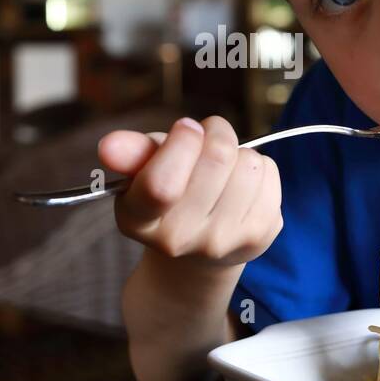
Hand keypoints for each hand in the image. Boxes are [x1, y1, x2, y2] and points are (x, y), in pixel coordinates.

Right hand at [98, 116, 282, 266]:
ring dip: (239, 153)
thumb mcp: (143, 171)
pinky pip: (270, 174)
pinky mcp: (258, 238)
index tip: (186, 128)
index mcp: (139, 219)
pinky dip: (260, 167)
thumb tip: (108, 146)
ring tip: (223, 169)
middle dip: (215, 133)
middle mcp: (178, 240)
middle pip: (217, 158)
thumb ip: (130, 154)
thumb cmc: (169, 194)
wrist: (197, 252)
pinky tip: (241, 185)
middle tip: (207, 139)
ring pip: (249, 163)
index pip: (162, 183)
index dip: (182, 141)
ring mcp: (221, 243)